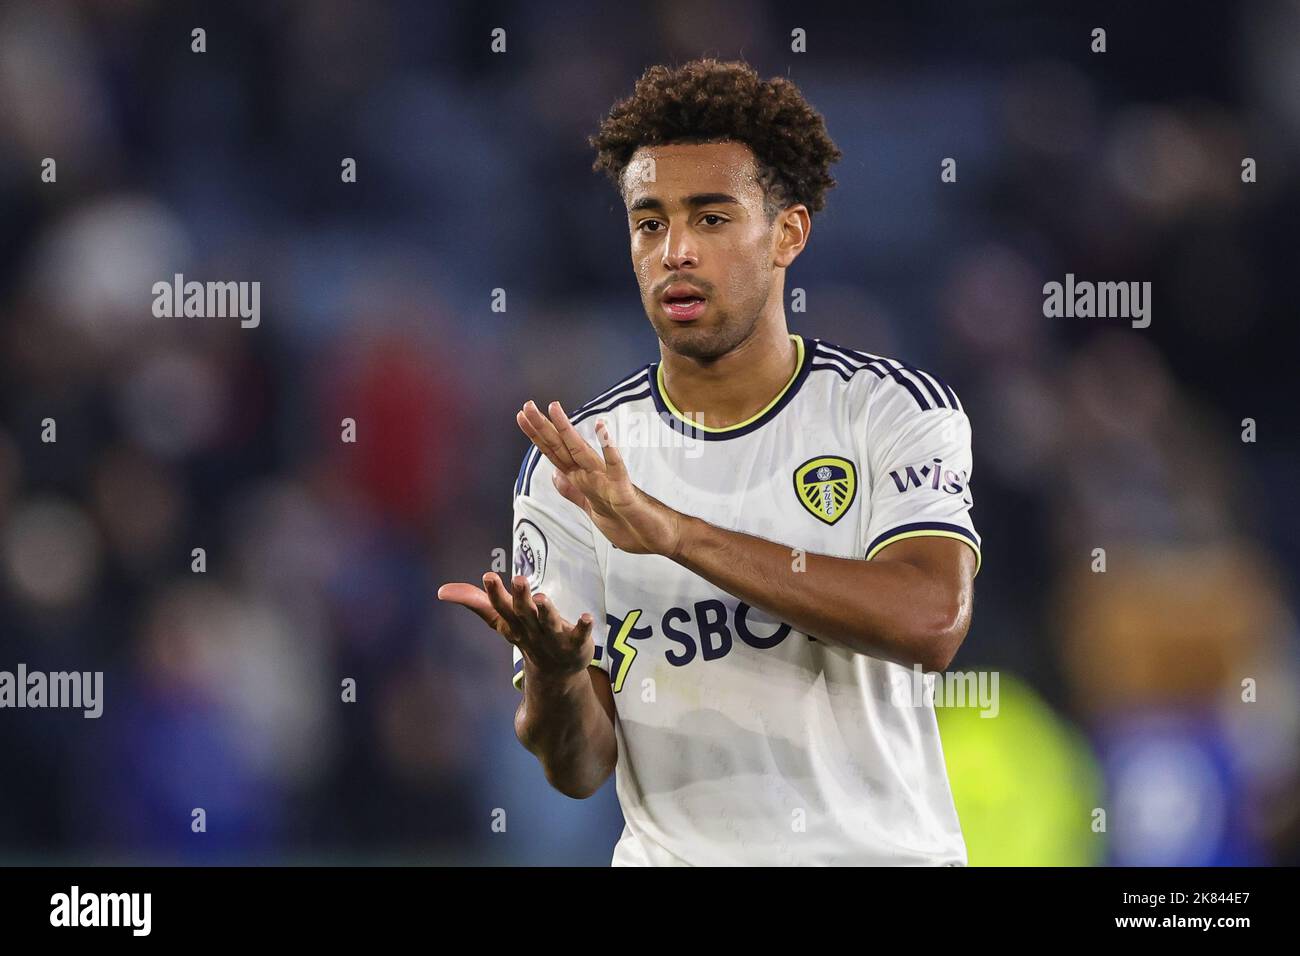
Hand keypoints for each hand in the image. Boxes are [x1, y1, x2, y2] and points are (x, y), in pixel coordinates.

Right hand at [437, 573, 594, 681]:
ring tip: (542, 597)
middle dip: (521, 597)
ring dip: (547, 611)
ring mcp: (553, 638)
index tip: (488, 575)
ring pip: (549, 623)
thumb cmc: (526, 635)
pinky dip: (583, 628)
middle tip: (519, 579)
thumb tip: (442, 591)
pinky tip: (586, 617)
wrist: (555, 671)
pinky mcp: (576, 643)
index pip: (501, 607)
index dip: (495, 592)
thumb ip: (476, 602)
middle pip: (525, 612)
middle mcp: (532, 629)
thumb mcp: (501, 619)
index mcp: (513, 623)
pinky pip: (579, 635)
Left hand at [517, 400, 685, 556]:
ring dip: (566, 430)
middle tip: (527, 405)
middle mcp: (592, 475)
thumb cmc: (627, 523)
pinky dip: (608, 449)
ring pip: (582, 451)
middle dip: (543, 427)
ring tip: (554, 408)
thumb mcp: (591, 508)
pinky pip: (615, 467)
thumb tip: (555, 475)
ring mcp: (607, 480)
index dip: (536, 436)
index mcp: (583, 479)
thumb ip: (573, 491)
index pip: (554, 454)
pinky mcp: (623, 490)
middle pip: (562, 448)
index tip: (521, 416)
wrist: (656, 536)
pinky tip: (601, 429)